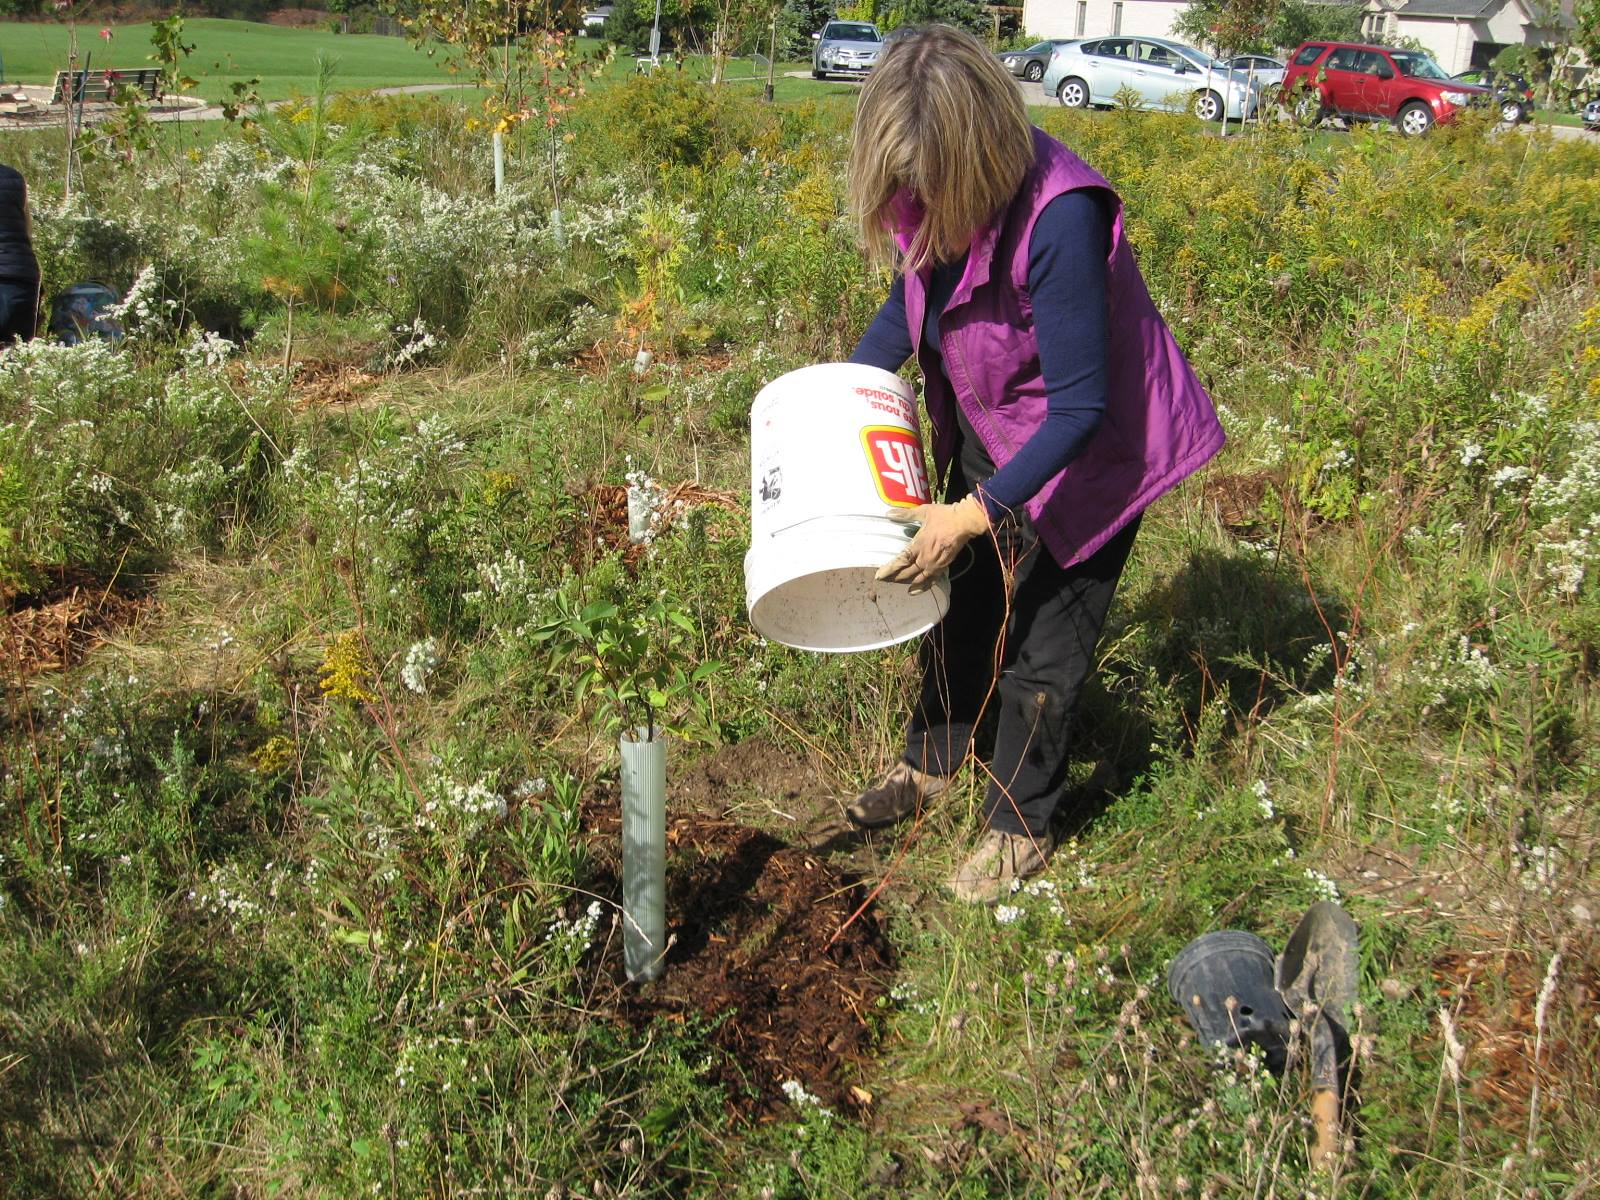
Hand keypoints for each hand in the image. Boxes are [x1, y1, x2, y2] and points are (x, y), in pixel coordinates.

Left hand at [875, 495, 989, 590]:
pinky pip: (931, 581)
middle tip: (884, 580)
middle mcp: (925, 559)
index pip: (900, 561)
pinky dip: (921, 587)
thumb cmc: (944, 516)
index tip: (878, 576)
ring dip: (905, 582)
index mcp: (919, 546)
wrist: (964, 522)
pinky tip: (913, 591)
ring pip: (917, 579)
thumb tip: (888, 513)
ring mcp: (935, 565)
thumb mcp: (923, 512)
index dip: (889, 570)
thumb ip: (905, 515)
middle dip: (893, 578)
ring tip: (895, 583)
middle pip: (906, 573)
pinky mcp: (943, 567)